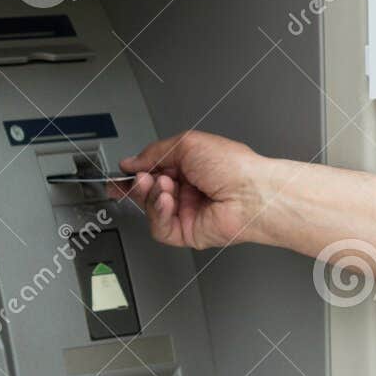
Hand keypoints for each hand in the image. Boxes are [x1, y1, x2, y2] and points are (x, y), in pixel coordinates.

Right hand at [112, 130, 263, 248]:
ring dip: (150, 195)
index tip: (123, 171)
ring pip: (152, 209)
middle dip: (140, 183)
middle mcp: (189, 189)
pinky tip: (165, 201)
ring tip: (161, 184)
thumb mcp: (187, 143)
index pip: (155, 170)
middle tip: (142, 177)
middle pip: (149, 191)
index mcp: (191, 166)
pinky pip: (160, 228)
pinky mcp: (188, 232)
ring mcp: (188, 212)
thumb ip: (155, 152)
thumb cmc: (234, 166)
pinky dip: (157, 213)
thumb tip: (132, 161)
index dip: (137, 171)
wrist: (252, 194)